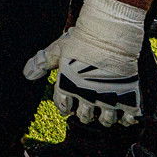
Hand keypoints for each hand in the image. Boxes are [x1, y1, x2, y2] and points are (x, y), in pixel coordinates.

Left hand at [24, 0, 146, 125]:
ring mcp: (109, 97)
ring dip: (105, 118)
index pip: (62, 106)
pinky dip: (127, 119)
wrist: (109, 35)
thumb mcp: (57, 50)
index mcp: (68, 85)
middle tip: (88, 108)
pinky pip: (129, 118)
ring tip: (105, 111)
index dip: (64, 106)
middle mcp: (87, 95)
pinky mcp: (129, 96)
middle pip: (84, 117)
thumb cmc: (81, 40)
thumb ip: (42, 62)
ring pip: (106, 120)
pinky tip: (125, 112)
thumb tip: (27, 74)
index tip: (69, 105)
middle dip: (84, 114)